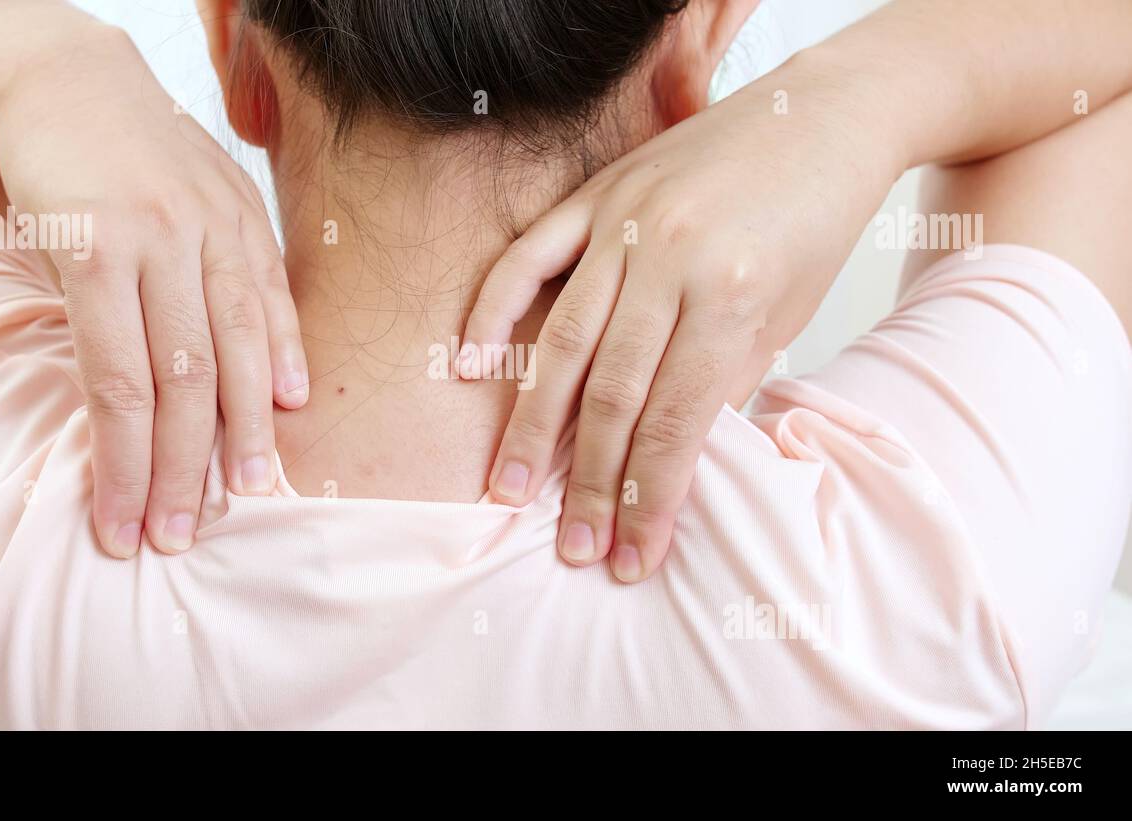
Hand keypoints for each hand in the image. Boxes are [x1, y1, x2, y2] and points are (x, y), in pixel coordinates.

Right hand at [0, 28, 306, 556]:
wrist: (57, 73)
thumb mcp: (213, 202)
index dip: (264, 415)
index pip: (265, 337)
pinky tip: (118, 482)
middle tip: (213, 529)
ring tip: (161, 533)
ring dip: (167, 470)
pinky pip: (109, 367)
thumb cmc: (137, 152)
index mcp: (242, 232)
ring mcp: (150, 247)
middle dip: (222, 459)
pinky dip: (116, 439)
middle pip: (223, 373)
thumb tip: (290, 384)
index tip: (266, 483)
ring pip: (170, 383)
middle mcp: (207, 242)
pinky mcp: (88, 252)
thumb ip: (251, 284)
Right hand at [459, 52, 901, 580]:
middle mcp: (671, 259)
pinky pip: (528, 256)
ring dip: (533, 424)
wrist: (820, 119)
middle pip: (612, 395)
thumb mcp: (788, 316)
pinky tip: (467, 364)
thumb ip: (720, 386)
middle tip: (571, 546)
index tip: (632, 558)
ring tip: (510, 489)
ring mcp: (624, 222)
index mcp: (734, 296)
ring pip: (564, 340)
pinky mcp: (597, 195)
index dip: (649, 500)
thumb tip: (664, 465)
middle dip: (589, 482)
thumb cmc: (812, 225)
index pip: (676, 424)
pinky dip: (493, 309)